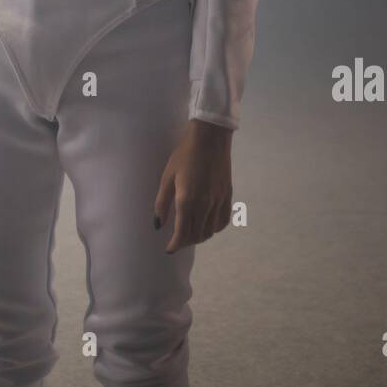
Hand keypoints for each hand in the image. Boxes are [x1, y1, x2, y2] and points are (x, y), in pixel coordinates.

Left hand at [153, 119, 232, 252]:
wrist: (210, 138)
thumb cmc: (184, 155)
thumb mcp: (167, 177)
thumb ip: (162, 203)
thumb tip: (158, 224)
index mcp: (187, 201)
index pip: (182, 233)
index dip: (175, 244)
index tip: (169, 248)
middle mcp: (204, 205)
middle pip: (196, 235)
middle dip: (186, 241)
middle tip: (177, 239)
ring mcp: (218, 202)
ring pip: (210, 231)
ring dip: (199, 236)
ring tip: (191, 232)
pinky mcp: (227, 196)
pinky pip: (223, 221)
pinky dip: (214, 228)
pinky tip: (207, 224)